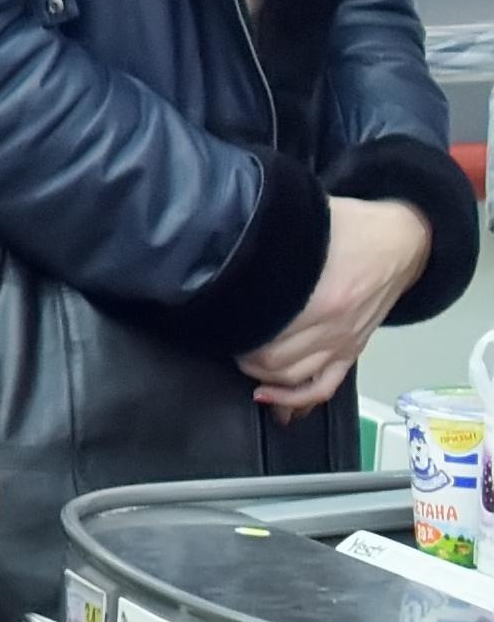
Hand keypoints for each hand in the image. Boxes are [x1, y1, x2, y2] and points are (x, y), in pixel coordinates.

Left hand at [247, 193, 432, 412]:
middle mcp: (331, 327)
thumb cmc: (352, 228)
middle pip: (272, 361)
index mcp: (319, 297)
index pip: (260, 332)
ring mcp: (342, 342)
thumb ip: (269, 240)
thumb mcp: (305, 223)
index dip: (231, 332)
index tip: (217, 324)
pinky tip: (272, 399)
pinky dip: (295, 399)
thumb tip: (227, 245)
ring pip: (292, 379)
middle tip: (227, 340)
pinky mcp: (352, 351)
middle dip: (241, 355)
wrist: (403, 241)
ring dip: (261, 376)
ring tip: (244, 361)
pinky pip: (323, 388)